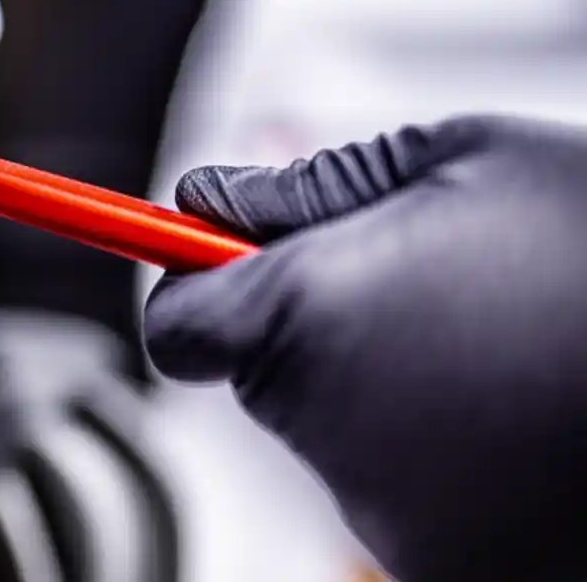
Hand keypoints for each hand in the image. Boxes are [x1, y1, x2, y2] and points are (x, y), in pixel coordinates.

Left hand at [143, 115, 586, 581]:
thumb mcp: (455, 159)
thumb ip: (309, 187)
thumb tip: (200, 202)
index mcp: (305, 321)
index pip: (179, 328)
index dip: (201, 289)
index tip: (239, 264)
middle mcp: (326, 435)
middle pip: (266, 376)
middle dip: (315, 328)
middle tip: (424, 289)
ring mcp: (389, 519)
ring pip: (340, 435)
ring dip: (387, 389)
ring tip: (497, 349)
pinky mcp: (444, 570)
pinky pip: (407, 494)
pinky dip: (443, 455)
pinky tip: (520, 412)